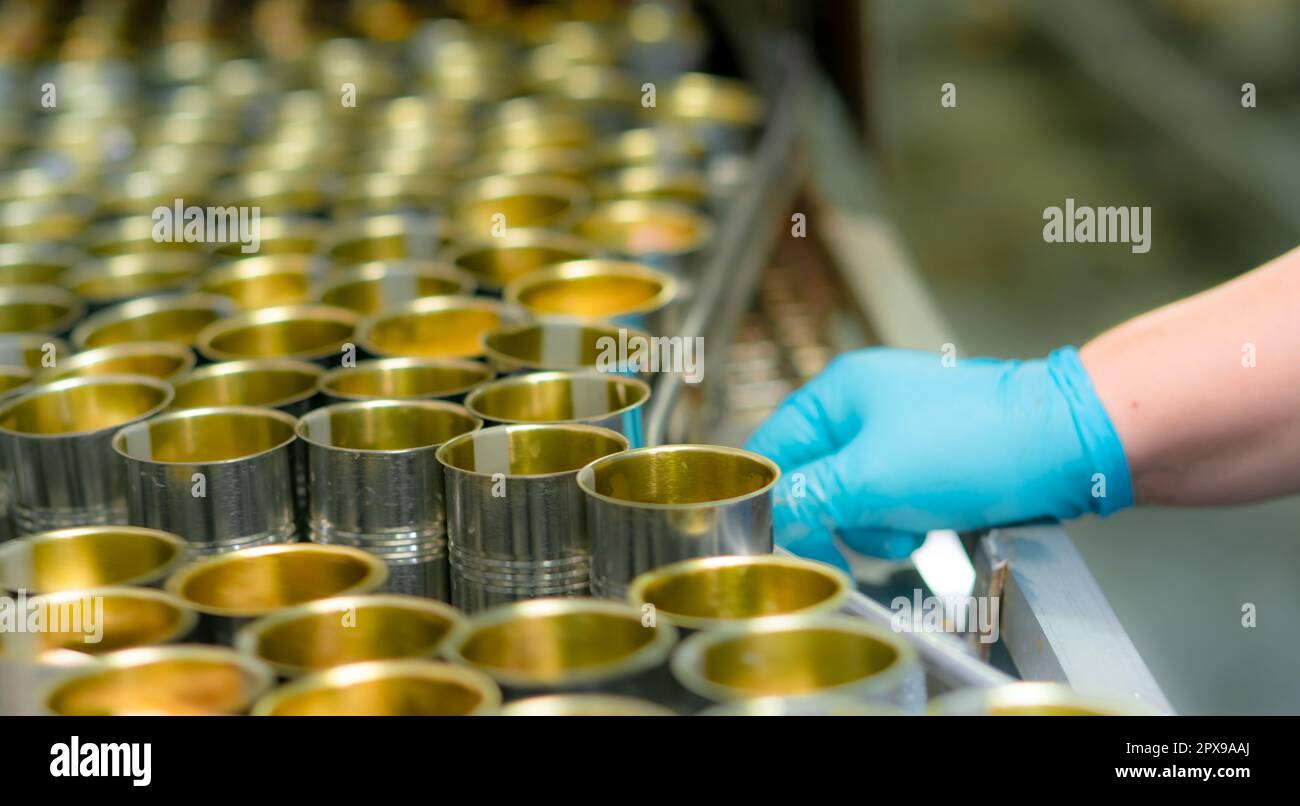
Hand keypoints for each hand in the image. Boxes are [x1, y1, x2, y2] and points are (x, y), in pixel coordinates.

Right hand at [744, 346, 1132, 570]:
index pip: (771, 450)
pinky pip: (891, 498)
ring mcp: (898, 430)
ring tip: (908, 530)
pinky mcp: (930, 457)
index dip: (768, 499)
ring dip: (872, 526)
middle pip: (810, 478)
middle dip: (833, 517)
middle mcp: (863, 406)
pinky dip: (903, 520)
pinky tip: (929, 525)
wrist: (1072, 444)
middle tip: (855, 540)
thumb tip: (768, 513)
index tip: (776, 543)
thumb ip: (809, 497)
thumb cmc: (977, 444)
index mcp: (837, 393)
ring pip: (851, 496)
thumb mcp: (873, 478)